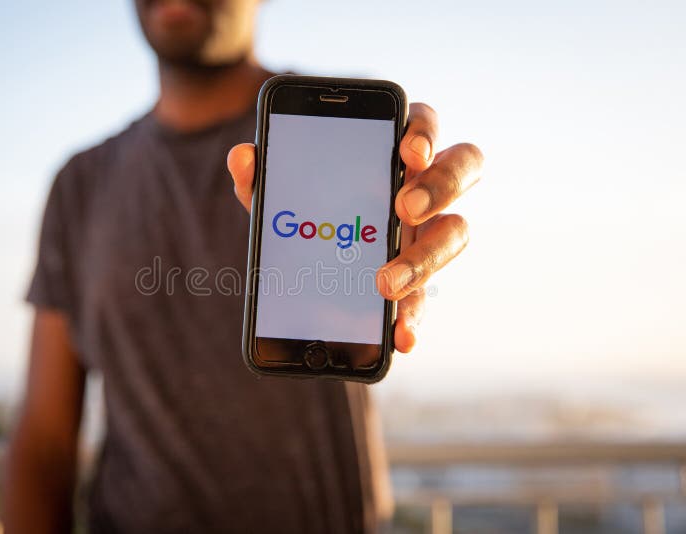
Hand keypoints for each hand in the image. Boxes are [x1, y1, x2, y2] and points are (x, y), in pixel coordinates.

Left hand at [227, 103, 482, 352]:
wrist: (309, 248)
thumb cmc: (306, 200)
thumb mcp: (280, 186)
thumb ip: (264, 172)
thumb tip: (242, 159)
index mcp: (392, 149)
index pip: (423, 122)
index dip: (424, 130)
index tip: (408, 152)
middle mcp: (424, 184)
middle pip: (462, 167)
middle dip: (440, 185)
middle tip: (404, 208)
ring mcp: (427, 231)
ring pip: (456, 233)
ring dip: (426, 260)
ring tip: (386, 285)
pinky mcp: (417, 278)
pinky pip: (427, 298)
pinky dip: (413, 318)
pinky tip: (399, 338)